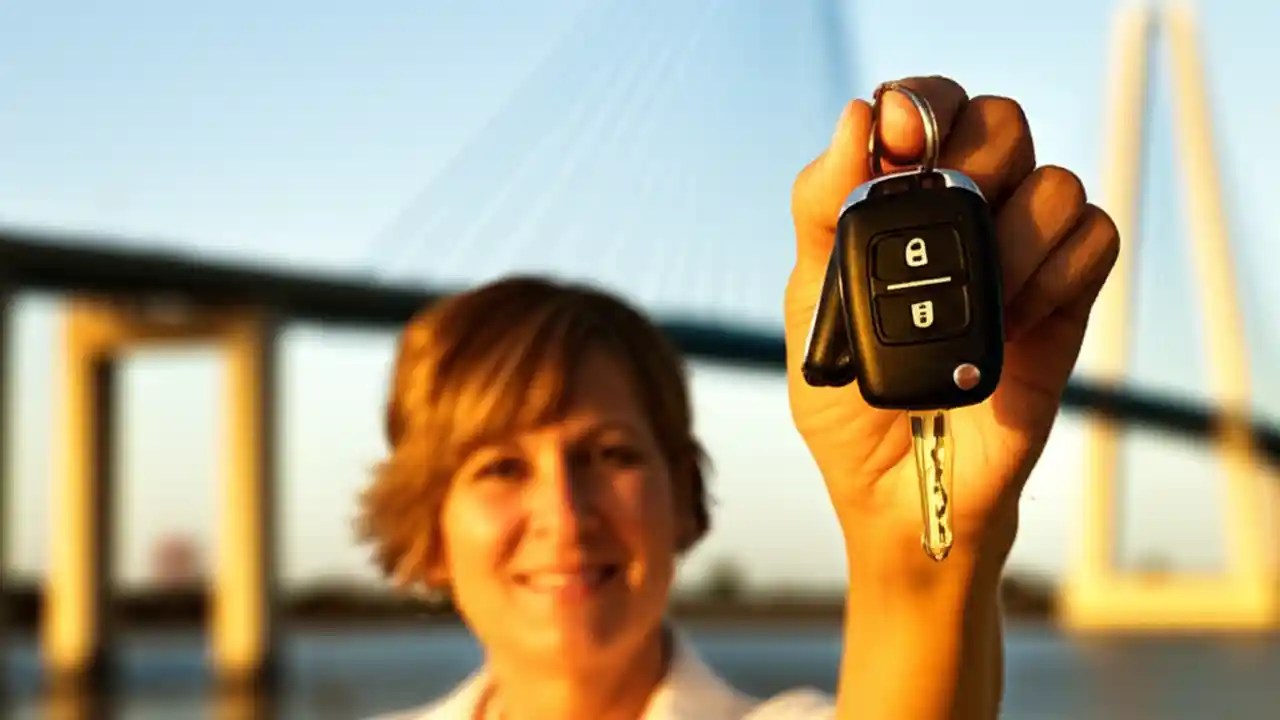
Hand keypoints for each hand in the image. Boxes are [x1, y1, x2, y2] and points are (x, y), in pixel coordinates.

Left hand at [785, 76, 1119, 573]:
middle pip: (1001, 123)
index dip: (923, 105)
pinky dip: (1059, 273)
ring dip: (1010, 243)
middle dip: (971, 163)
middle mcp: (964, 220)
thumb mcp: (811, 308)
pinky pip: (1094, 238)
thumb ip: (824, 212)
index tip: (906, 140)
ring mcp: (1020, 260)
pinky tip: (1019, 322)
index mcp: (898, 209)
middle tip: (945, 218)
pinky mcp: (1066, 304)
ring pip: (1053, 183)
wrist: (901, 501)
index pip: (927, 111)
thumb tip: (860, 121)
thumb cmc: (848, 411)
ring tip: (978, 306)